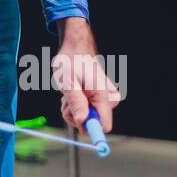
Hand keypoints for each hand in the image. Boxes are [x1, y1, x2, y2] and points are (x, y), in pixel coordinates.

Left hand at [52, 17, 119, 133]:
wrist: (76, 47)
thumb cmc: (71, 62)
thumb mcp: (68, 83)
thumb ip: (76, 102)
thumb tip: (82, 122)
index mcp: (103, 96)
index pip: (104, 125)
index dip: (90, 128)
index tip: (78, 123)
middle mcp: (109, 99)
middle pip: (93, 123)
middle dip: (76, 115)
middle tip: (67, 99)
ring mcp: (107, 99)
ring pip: (88, 117)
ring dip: (75, 109)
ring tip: (70, 92)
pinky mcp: (102, 98)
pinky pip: (89, 110)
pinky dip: (78, 105)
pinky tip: (75, 92)